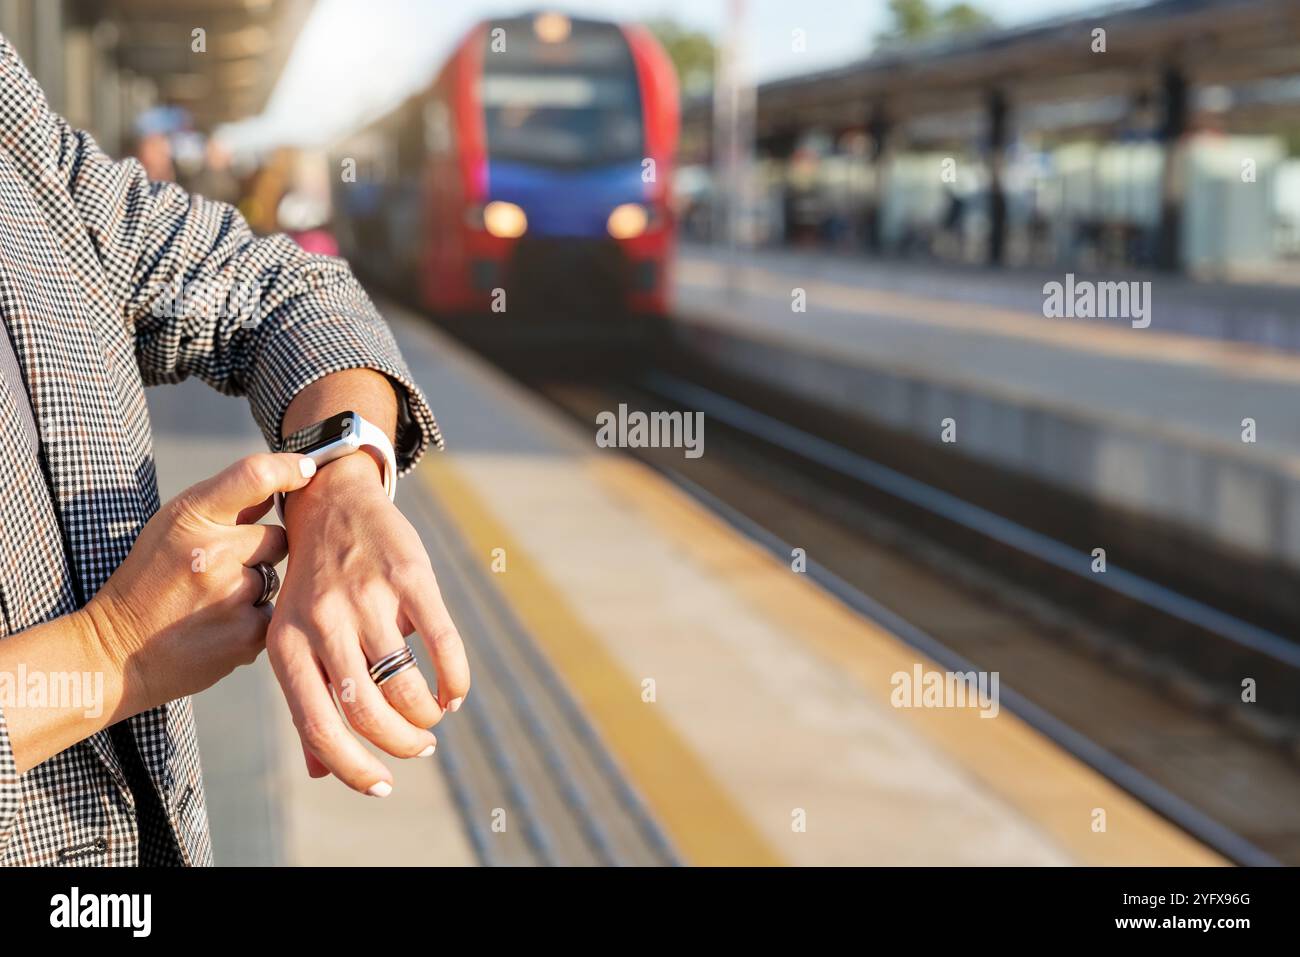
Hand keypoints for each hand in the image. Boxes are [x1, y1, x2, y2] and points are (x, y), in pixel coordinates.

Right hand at [86, 452, 316, 716]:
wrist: (116, 654)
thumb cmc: (149, 581)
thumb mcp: (171, 529)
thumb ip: (225, 506)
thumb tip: (281, 481)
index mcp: (190, 516)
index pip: (254, 476)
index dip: (288, 469)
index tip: (307, 469)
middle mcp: (214, 551)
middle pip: (278, 536)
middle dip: (261, 551)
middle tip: (220, 569)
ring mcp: (233, 594)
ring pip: (275, 578)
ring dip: (254, 588)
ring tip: (211, 602)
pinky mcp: (248, 634)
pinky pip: (273, 613)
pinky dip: (252, 619)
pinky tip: (218, 625)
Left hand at [269, 453, 469, 796]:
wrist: (333, 502)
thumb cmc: (314, 585)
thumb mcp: (295, 637)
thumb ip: (307, 700)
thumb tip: (322, 771)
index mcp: (287, 645)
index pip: (319, 727)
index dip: (354, 768)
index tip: (383, 786)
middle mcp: (322, 621)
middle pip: (367, 709)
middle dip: (401, 743)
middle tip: (419, 747)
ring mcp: (367, 596)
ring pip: (403, 682)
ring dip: (426, 715)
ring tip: (433, 720)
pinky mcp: (409, 573)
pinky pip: (442, 639)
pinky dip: (455, 677)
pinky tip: (455, 692)